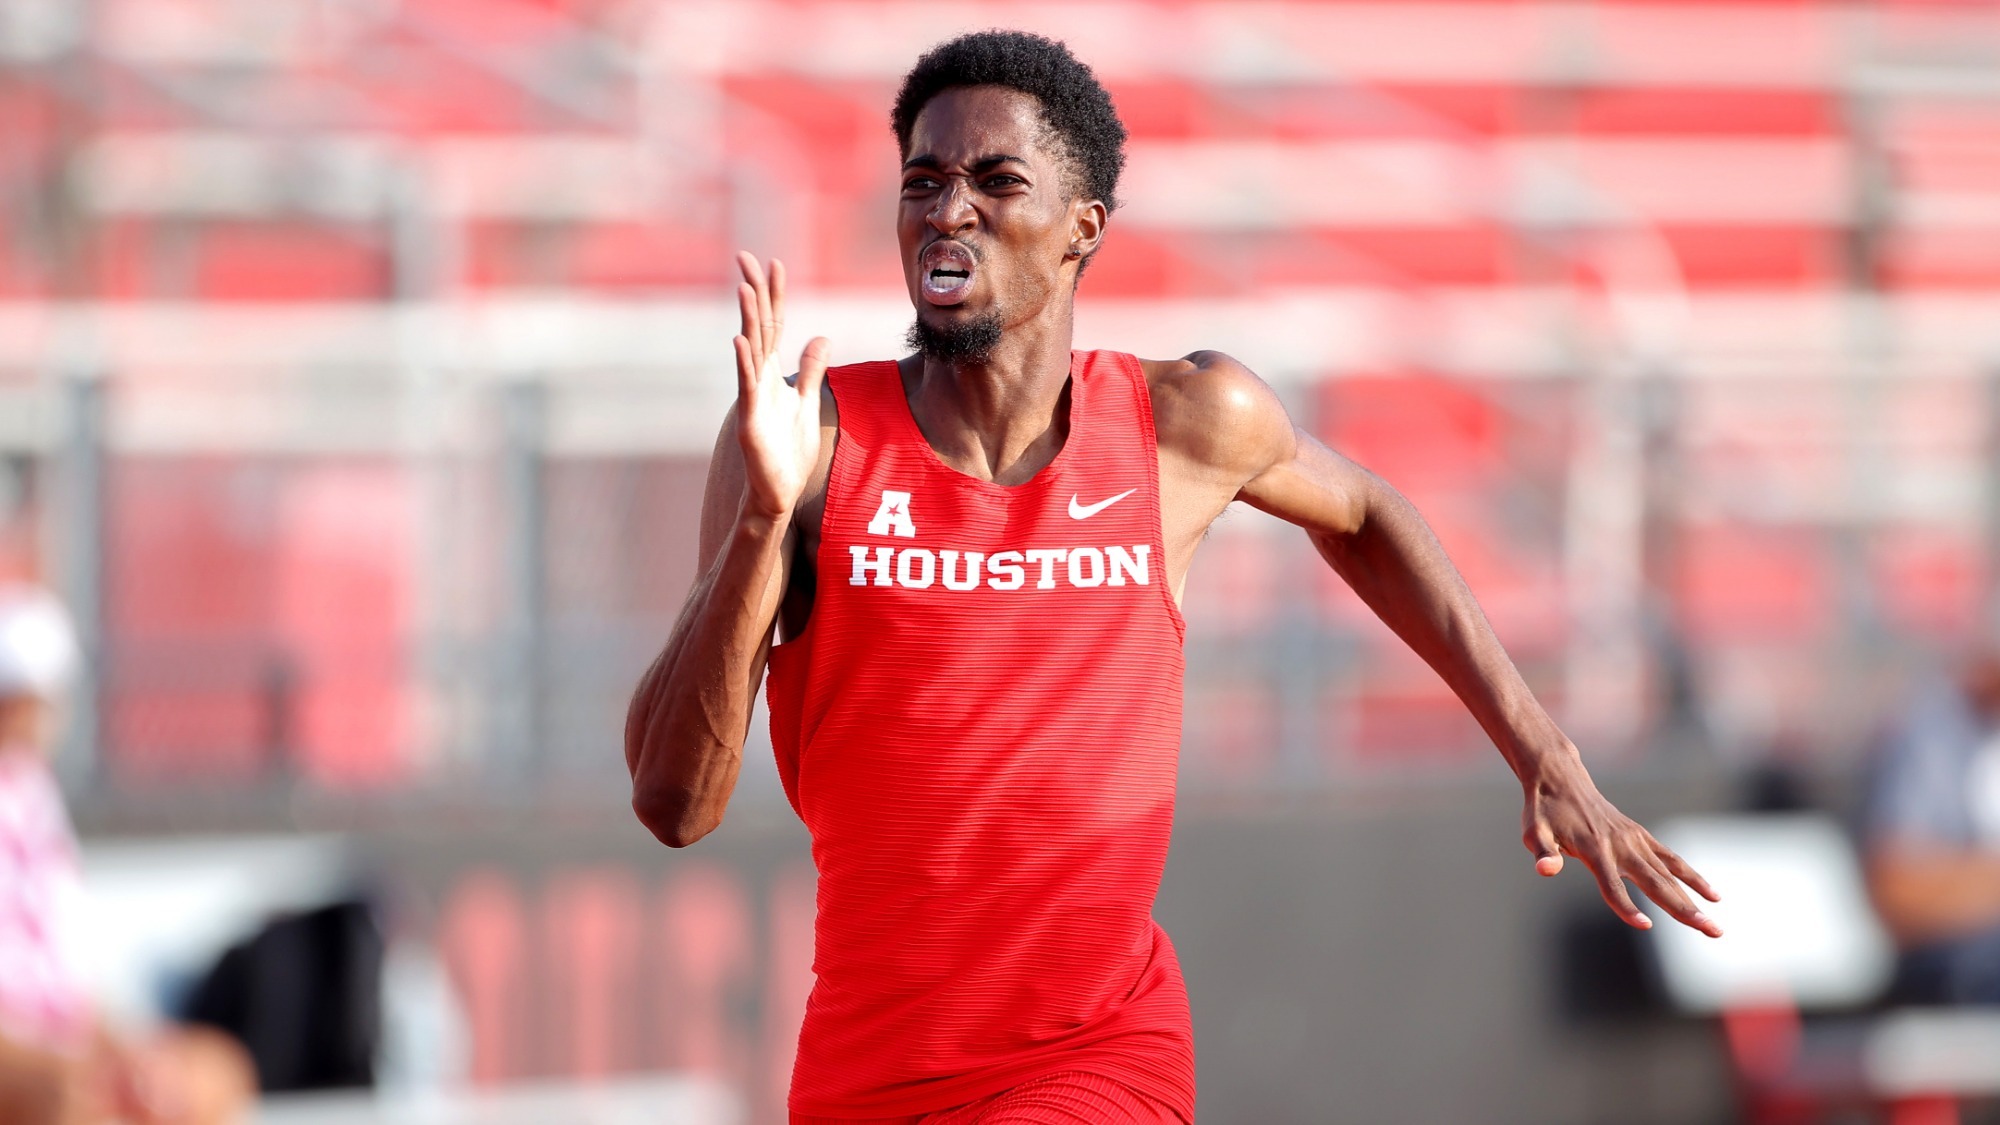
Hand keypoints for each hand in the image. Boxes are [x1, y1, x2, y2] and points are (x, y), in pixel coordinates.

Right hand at [732, 252, 829, 520]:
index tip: (775, 263)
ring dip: (747, 318)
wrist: (778, 492)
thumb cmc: (788, 451)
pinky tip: (740, 340)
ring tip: (745, 287)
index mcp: (771, 374)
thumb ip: (811, 370)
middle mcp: (758, 379)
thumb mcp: (807, 402)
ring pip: (750, 351)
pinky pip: (747, 386)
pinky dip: (743, 363)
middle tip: (747, 257)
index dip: (775, 295)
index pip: (774, 325)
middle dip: (754, 293)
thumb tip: (820, 338)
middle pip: (757, 328)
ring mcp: (752, 398)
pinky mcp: (750, 420)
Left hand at [1523, 753, 1722, 936]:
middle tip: (1712, 931)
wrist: (1561, 779)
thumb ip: (1542, 852)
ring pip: (1671, 875)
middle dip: (1683, 910)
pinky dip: (1692, 877)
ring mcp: (1635, 840)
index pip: (1611, 884)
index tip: (1644, 925)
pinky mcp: (1642, 836)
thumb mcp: (1533, 831)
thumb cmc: (1544, 811)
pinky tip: (1711, 895)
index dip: (1625, 905)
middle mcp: (1621, 845)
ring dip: (1695, 900)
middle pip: (1656, 883)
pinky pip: (1672, 859)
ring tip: (1715, 925)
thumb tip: (1545, 870)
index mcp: (1594, 849)